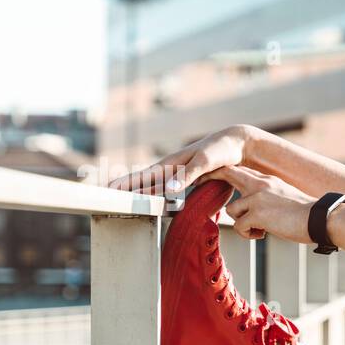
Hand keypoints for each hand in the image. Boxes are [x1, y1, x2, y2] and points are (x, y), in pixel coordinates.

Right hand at [105, 125, 256, 195]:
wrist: (236, 144)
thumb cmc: (221, 150)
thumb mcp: (204, 161)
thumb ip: (187, 175)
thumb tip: (168, 189)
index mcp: (171, 164)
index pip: (143, 175)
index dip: (126, 183)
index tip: (109, 190)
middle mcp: (171, 168)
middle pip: (144, 180)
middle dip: (126, 188)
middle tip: (108, 197)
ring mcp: (179, 173)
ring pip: (154, 184)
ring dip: (139, 191)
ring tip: (123, 199)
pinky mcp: (189, 178)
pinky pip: (167, 188)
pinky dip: (157, 193)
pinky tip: (152, 198)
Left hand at [207, 164, 318, 244]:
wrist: (320, 218)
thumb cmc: (307, 214)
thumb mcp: (284, 198)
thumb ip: (266, 198)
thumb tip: (253, 211)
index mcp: (267, 180)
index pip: (237, 170)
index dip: (220, 171)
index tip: (207, 173)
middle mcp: (260, 184)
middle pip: (226, 174)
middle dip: (209, 178)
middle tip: (197, 182)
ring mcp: (257, 198)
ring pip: (232, 211)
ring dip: (242, 224)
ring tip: (260, 229)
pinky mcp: (257, 213)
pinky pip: (240, 227)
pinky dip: (249, 234)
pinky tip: (263, 234)